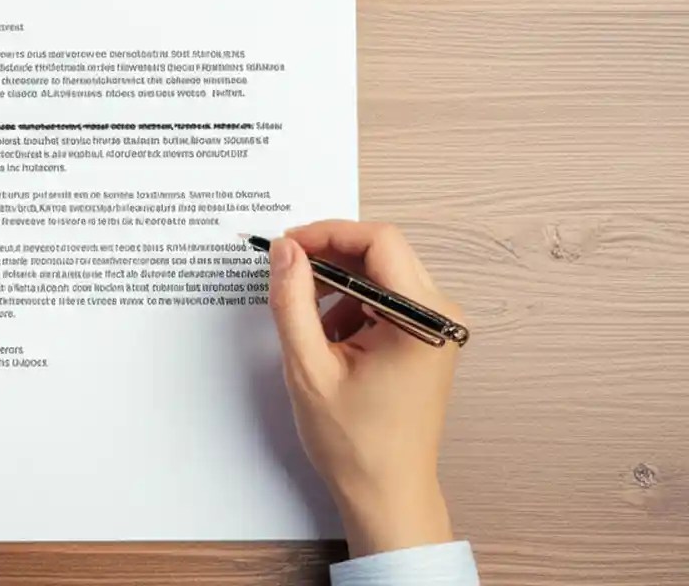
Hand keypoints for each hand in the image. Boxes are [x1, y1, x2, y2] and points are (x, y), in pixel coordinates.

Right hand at [267, 221, 463, 556]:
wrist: (386, 491)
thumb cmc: (354, 443)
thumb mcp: (308, 368)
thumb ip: (292, 302)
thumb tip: (285, 251)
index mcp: (421, 318)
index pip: (378, 241)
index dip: (327, 233)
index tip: (287, 246)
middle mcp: (439, 314)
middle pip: (381, 253)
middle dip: (328, 258)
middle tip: (286, 274)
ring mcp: (435, 325)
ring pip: (380, 274)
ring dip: (337, 286)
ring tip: (308, 324)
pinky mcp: (424, 337)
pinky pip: (385, 298)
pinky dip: (350, 306)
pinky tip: (329, 340)